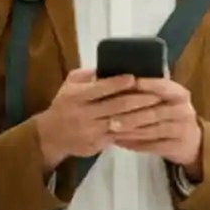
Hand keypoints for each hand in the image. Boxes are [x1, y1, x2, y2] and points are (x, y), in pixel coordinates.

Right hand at [34, 70, 162, 171]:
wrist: (50, 136)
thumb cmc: (64, 104)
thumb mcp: (70, 84)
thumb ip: (88, 74)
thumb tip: (111, 64)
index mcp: (76, 96)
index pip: (100, 88)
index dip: (118, 83)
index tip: (135, 78)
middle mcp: (84, 114)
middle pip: (116, 106)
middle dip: (139, 100)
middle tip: (157, 94)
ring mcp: (91, 131)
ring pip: (121, 123)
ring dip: (142, 117)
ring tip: (158, 110)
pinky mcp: (97, 144)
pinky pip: (120, 137)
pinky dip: (135, 130)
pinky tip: (149, 126)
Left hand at [109, 78, 202, 178]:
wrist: (193, 140)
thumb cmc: (171, 113)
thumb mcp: (167, 99)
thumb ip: (149, 91)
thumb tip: (118, 82)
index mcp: (180, 94)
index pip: (162, 87)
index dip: (143, 86)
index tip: (122, 86)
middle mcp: (184, 111)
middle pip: (154, 112)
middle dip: (130, 115)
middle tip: (109, 118)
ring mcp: (182, 130)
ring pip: (152, 131)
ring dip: (130, 131)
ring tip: (111, 130)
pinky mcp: (177, 147)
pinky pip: (152, 146)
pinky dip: (134, 144)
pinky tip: (119, 142)